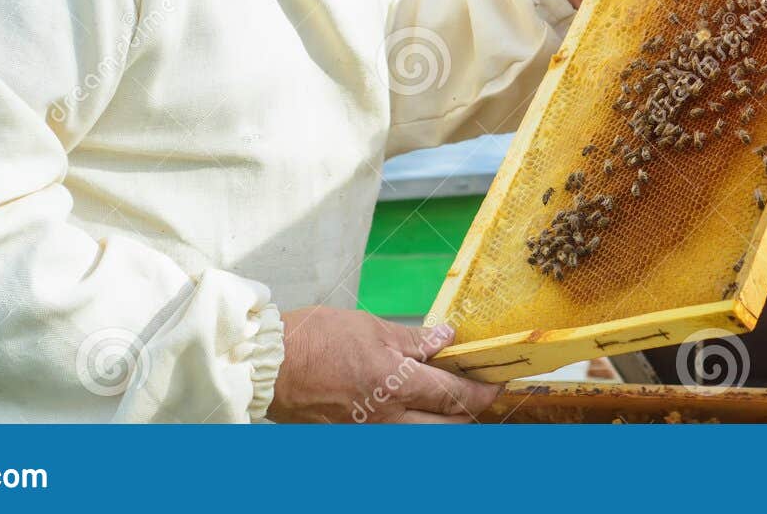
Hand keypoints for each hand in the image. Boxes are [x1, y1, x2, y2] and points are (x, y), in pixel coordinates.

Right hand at [266, 306, 499, 422]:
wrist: (271, 367)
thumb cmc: (315, 339)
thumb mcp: (371, 327)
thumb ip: (413, 338)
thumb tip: (445, 336)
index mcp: (395, 384)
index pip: (452, 395)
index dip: (480, 391)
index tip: (495, 384)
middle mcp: (387, 418)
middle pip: (446, 429)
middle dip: (468, 414)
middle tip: (477, 394)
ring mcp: (370, 433)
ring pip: (422, 439)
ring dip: (441, 425)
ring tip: (446, 403)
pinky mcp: (354, 438)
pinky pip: (395, 439)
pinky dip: (412, 429)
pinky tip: (412, 412)